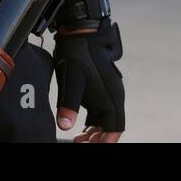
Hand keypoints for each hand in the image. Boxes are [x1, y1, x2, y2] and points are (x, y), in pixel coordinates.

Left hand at [53, 21, 124, 142]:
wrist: (82, 32)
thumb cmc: (77, 55)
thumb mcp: (71, 81)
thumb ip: (69, 105)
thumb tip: (65, 126)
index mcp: (111, 98)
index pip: (115, 128)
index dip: (106, 141)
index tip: (93, 147)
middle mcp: (113, 96)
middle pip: (111, 126)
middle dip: (98, 139)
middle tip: (81, 144)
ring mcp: (108, 91)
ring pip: (105, 120)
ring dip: (94, 132)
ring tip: (79, 140)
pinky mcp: (101, 87)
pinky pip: (100, 111)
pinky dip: (92, 122)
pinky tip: (80, 127)